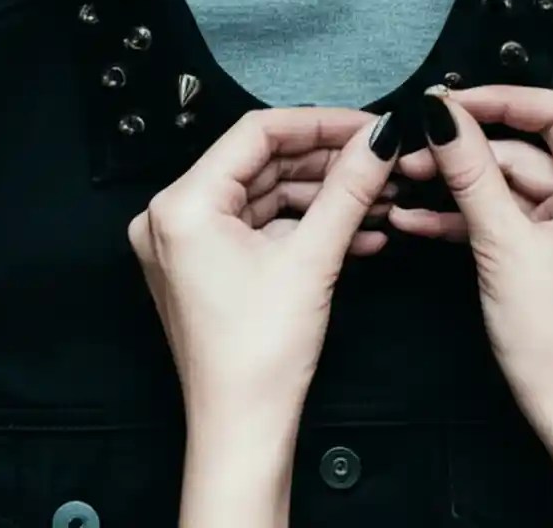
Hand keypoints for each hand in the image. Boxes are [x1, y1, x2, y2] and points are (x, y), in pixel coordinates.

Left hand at [128, 107, 402, 527]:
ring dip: (324, 199)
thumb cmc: (257, 358)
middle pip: (261, 164)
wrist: (242, 429)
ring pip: (266, 197)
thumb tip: (378, 139)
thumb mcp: (313, 258)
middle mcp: (172, 218)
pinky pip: (260, 229)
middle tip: (379, 161)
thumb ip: (349, 188)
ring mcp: (186, 245)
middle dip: (327, 165)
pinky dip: (305, 228)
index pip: (256, 133)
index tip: (367, 125)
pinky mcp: (205, 267)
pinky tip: (358, 233)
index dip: (319, 124)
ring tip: (379, 200)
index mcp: (181, 205)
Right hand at [391, 86, 552, 527]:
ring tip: (403, 185)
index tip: (447, 102)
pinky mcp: (543, 248)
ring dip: (453, 185)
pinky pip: (499, 216)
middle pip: (524, 150)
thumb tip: (443, 116)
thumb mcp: (504, 247)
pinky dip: (460, 217)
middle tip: (411, 151)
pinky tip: (415, 220)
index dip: (500, 101)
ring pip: (504, 184)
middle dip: (464, 151)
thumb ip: (471, 175)